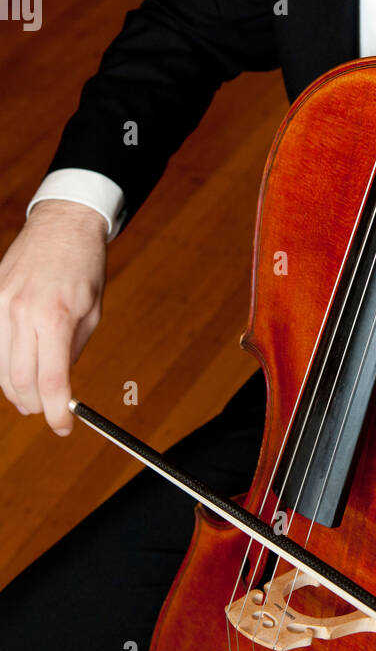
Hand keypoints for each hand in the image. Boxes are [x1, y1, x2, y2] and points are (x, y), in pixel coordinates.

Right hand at [0, 200, 107, 434]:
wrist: (62, 224)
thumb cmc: (84, 267)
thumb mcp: (92, 312)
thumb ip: (73, 349)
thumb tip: (59, 385)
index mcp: (56, 317)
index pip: (52, 381)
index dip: (56, 412)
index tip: (63, 426)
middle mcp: (23, 313)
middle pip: (21, 381)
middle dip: (35, 405)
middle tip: (47, 412)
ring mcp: (2, 306)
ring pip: (1, 368)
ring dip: (16, 390)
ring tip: (32, 396)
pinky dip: (4, 364)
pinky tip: (18, 368)